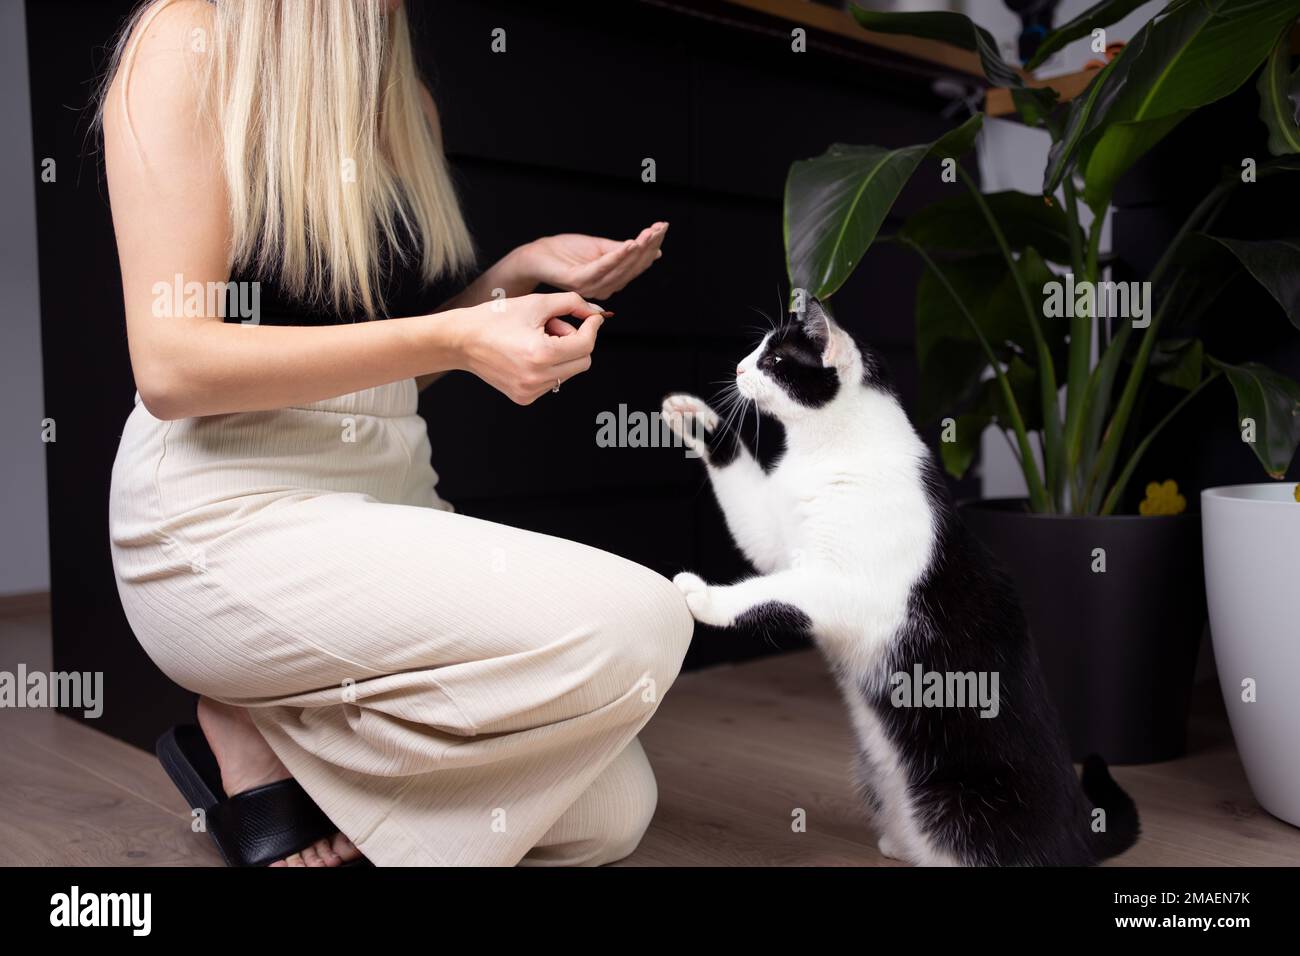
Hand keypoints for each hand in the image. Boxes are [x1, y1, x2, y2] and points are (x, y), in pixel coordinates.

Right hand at [454, 292, 606, 404]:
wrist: (462, 340)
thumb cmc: (494, 319)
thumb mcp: (536, 302)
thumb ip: (572, 303)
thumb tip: (596, 313)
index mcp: (541, 354)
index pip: (586, 345)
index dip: (592, 328)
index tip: (592, 317)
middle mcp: (536, 378)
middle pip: (583, 361)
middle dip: (575, 341)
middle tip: (553, 326)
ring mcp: (530, 391)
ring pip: (569, 372)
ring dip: (562, 353)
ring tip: (537, 338)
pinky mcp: (525, 397)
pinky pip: (553, 381)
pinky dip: (549, 366)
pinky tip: (529, 352)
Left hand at [521, 223, 667, 298]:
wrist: (537, 255)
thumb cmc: (566, 251)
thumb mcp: (600, 246)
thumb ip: (623, 249)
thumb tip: (651, 247)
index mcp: (611, 279)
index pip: (637, 264)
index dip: (652, 246)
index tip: (663, 228)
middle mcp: (605, 287)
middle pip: (633, 267)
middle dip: (649, 246)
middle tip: (660, 229)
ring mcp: (592, 286)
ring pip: (621, 268)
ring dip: (638, 250)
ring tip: (649, 234)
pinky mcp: (579, 280)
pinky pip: (602, 267)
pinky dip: (617, 256)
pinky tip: (629, 245)